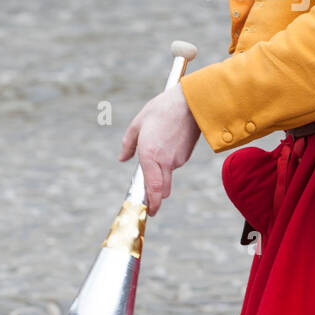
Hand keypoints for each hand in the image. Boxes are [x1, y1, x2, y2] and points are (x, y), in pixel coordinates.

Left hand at [119, 83, 201, 216]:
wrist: (191, 102)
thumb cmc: (162, 109)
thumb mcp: (138, 123)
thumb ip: (128, 144)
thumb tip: (122, 159)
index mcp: (149, 155)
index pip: (152, 188)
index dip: (151, 203)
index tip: (149, 211)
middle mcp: (164, 162)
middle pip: (161, 189)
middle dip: (155, 193)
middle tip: (147, 189)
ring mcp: (178, 160)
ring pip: (167, 175)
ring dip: (161, 172)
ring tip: (157, 149)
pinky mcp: (186, 155)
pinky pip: (174, 164)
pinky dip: (169, 161)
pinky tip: (167, 143)